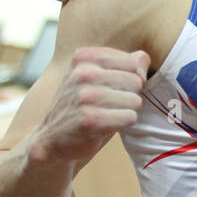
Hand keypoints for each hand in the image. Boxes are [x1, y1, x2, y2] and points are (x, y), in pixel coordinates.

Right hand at [28, 48, 148, 165]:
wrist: (52, 140)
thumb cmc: (84, 105)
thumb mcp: (99, 77)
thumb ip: (126, 64)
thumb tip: (143, 59)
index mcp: (84, 57)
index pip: (134, 62)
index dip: (130, 78)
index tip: (112, 87)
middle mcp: (83, 73)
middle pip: (136, 81)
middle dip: (128, 96)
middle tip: (107, 104)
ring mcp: (85, 96)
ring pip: (135, 100)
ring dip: (125, 111)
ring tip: (105, 114)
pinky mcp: (90, 119)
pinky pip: (130, 117)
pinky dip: (122, 124)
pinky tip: (103, 126)